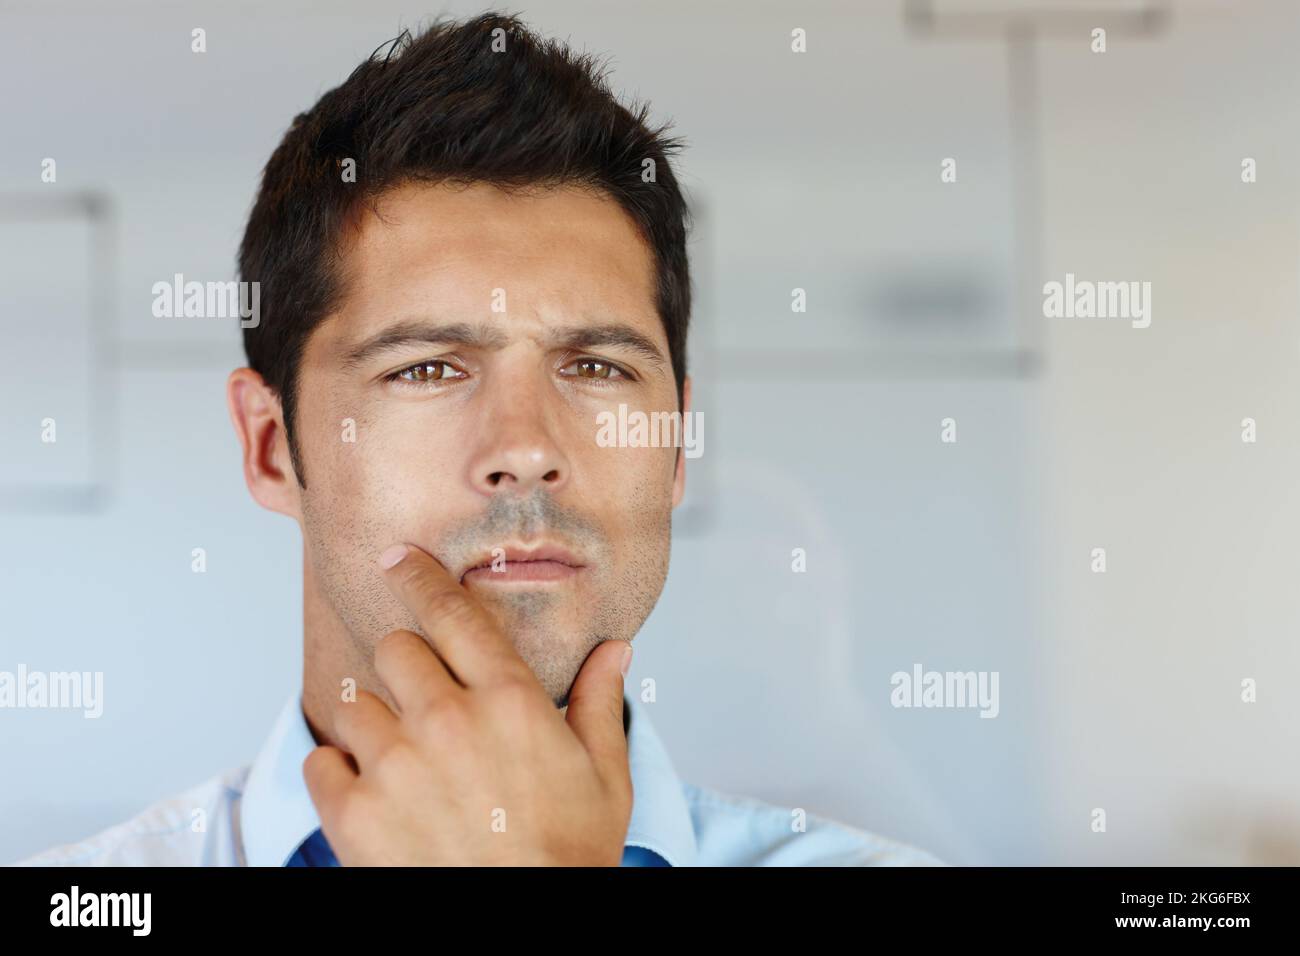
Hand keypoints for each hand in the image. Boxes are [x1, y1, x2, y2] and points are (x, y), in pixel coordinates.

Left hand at [302, 543, 633, 864]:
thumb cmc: (567, 858)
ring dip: (373, 721)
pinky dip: (338, 771)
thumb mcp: (604, 775)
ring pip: (354, 701)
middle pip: (395, 648)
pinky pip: (321, 760)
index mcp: (509, 701)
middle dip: (407, 666)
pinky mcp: (354, 814)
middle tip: (423, 701)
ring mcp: (395, 766)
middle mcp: (447, 720)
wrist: (529, 933)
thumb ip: (599, 702)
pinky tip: (372, 793)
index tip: (398, 560)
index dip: (419, 577)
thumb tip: (616, 650)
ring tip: (402, 759)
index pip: (452, 612)